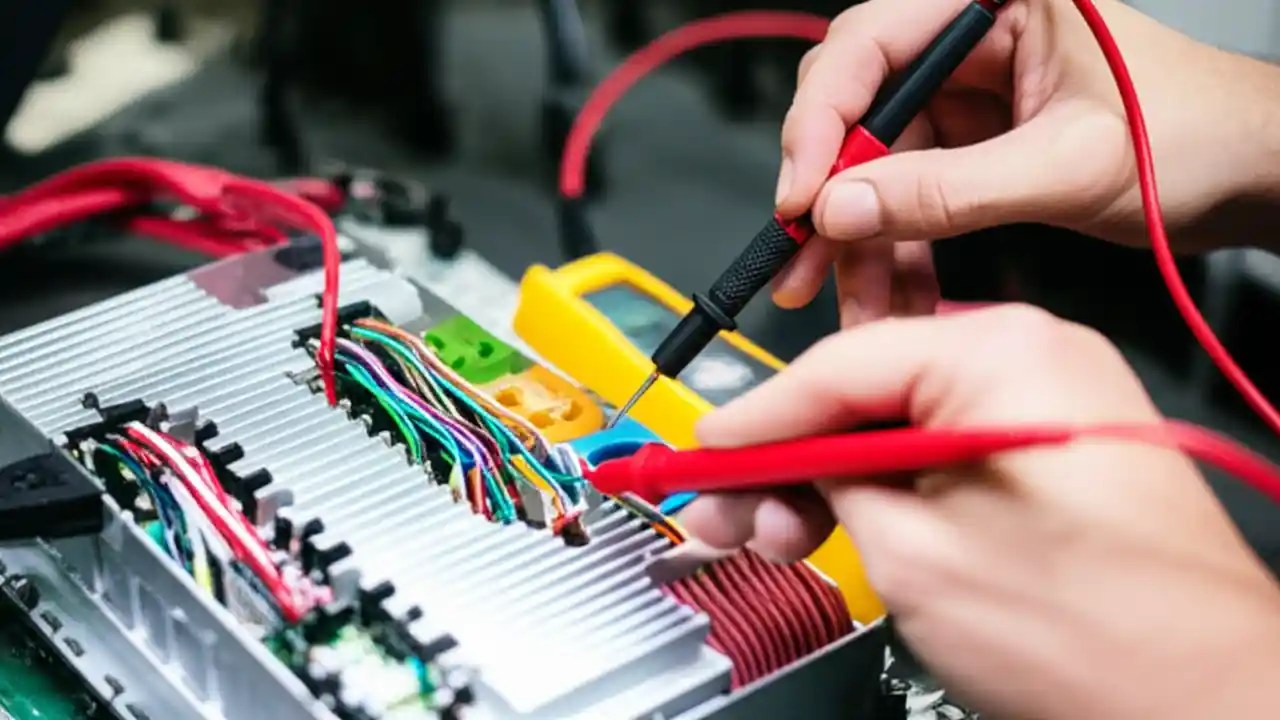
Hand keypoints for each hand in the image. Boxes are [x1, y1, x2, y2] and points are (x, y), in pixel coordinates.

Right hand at [680, 305, 1279, 718]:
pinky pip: (944, 451)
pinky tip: (841, 529)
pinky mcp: (1053, 453)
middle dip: (787, 461)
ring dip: (830, 483)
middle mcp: (1032, 357)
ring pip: (900, 427)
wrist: (1207, 705)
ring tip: (777, 539)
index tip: (699, 456)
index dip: (754, 421)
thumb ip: (826, 485)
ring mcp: (1049, 404)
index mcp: (1001, 352)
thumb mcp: (910, 552)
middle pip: (866, 394)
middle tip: (726, 512)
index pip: (837, 366)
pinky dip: (888, 491)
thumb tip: (772, 463)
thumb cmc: (1094, 634)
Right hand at [772, 0, 1279, 324]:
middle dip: (829, 192)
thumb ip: (950, 191)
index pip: (869, 45)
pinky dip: (895, 250)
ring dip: (856, 240)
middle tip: (803, 257)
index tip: (801, 196)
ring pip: (875, 165)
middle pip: (857, 107)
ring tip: (845, 301)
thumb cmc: (1197, 135)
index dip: (821, 122)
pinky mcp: (969, 143)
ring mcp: (965, 93)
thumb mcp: (1068, 165)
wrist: (1248, 178)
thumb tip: (843, 209)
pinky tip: (888, 294)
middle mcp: (969, 37)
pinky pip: (907, 197)